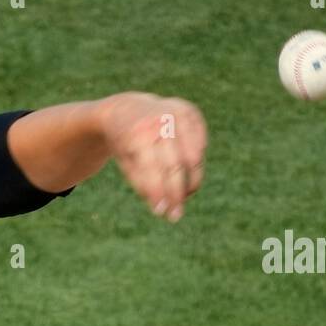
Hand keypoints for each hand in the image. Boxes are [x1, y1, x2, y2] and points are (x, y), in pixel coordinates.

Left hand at [99, 92, 206, 221]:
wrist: (127, 109)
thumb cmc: (125, 143)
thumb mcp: (125, 163)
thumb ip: (142, 184)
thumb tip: (163, 209)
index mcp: (138, 135)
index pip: (153, 170)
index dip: (159, 194)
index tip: (162, 213)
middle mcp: (160, 121)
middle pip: (175, 166)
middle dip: (176, 194)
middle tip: (176, 215)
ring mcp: (178, 114)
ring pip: (194, 157)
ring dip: (192, 181)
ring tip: (184, 196)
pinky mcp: (191, 112)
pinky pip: (200, 144)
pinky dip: (196, 162)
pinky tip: (187, 174)